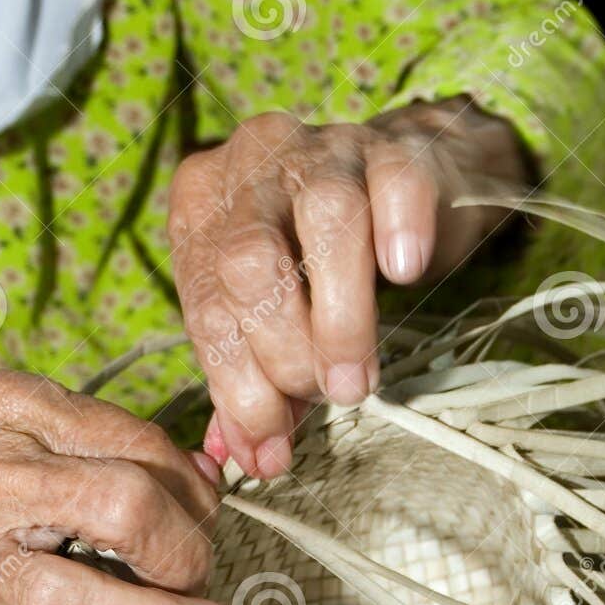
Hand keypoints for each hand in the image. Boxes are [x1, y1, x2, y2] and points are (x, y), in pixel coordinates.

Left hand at [168, 98, 528, 475]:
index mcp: (201, 212)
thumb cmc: (312, 267)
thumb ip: (250, 388)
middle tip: (324, 400)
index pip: (208, 310)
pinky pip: (397, 179)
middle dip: (285, 352)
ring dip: (341, 318)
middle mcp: (250, 166)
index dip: (239, 391)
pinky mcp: (394, 144)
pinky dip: (400, 229)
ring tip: (357, 379)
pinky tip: (402, 272)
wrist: (396, 189)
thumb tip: (255, 460)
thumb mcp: (265, 327)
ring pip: (324, 220)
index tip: (273, 449)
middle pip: (251, 264)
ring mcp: (322, 147)